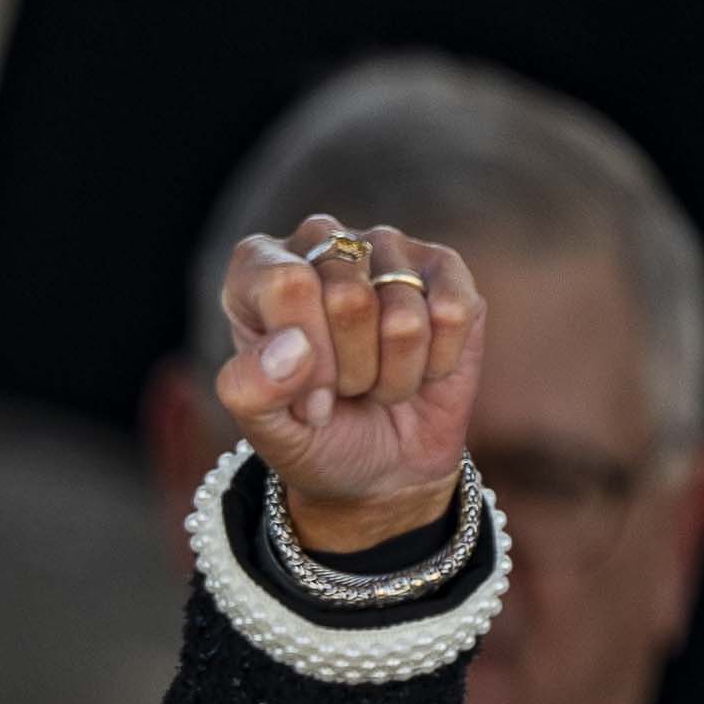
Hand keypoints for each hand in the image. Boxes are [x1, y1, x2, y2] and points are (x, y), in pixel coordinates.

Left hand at [211, 214, 482, 545]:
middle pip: (349, 299)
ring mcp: (386, 248)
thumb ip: (250, 390)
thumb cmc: (314, 434)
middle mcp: (321, 242)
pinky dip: (436, 363)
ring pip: (403, 315)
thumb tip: (292, 346)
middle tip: (344, 389)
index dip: (307, 360)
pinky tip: (419, 366)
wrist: (383, 461)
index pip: (288, 285)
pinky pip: (454, 314)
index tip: (307, 403)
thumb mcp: (265, 429)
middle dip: (350, 371)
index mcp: (257, 269)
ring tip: (376, 380)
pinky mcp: (445, 268)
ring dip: (393, 374)